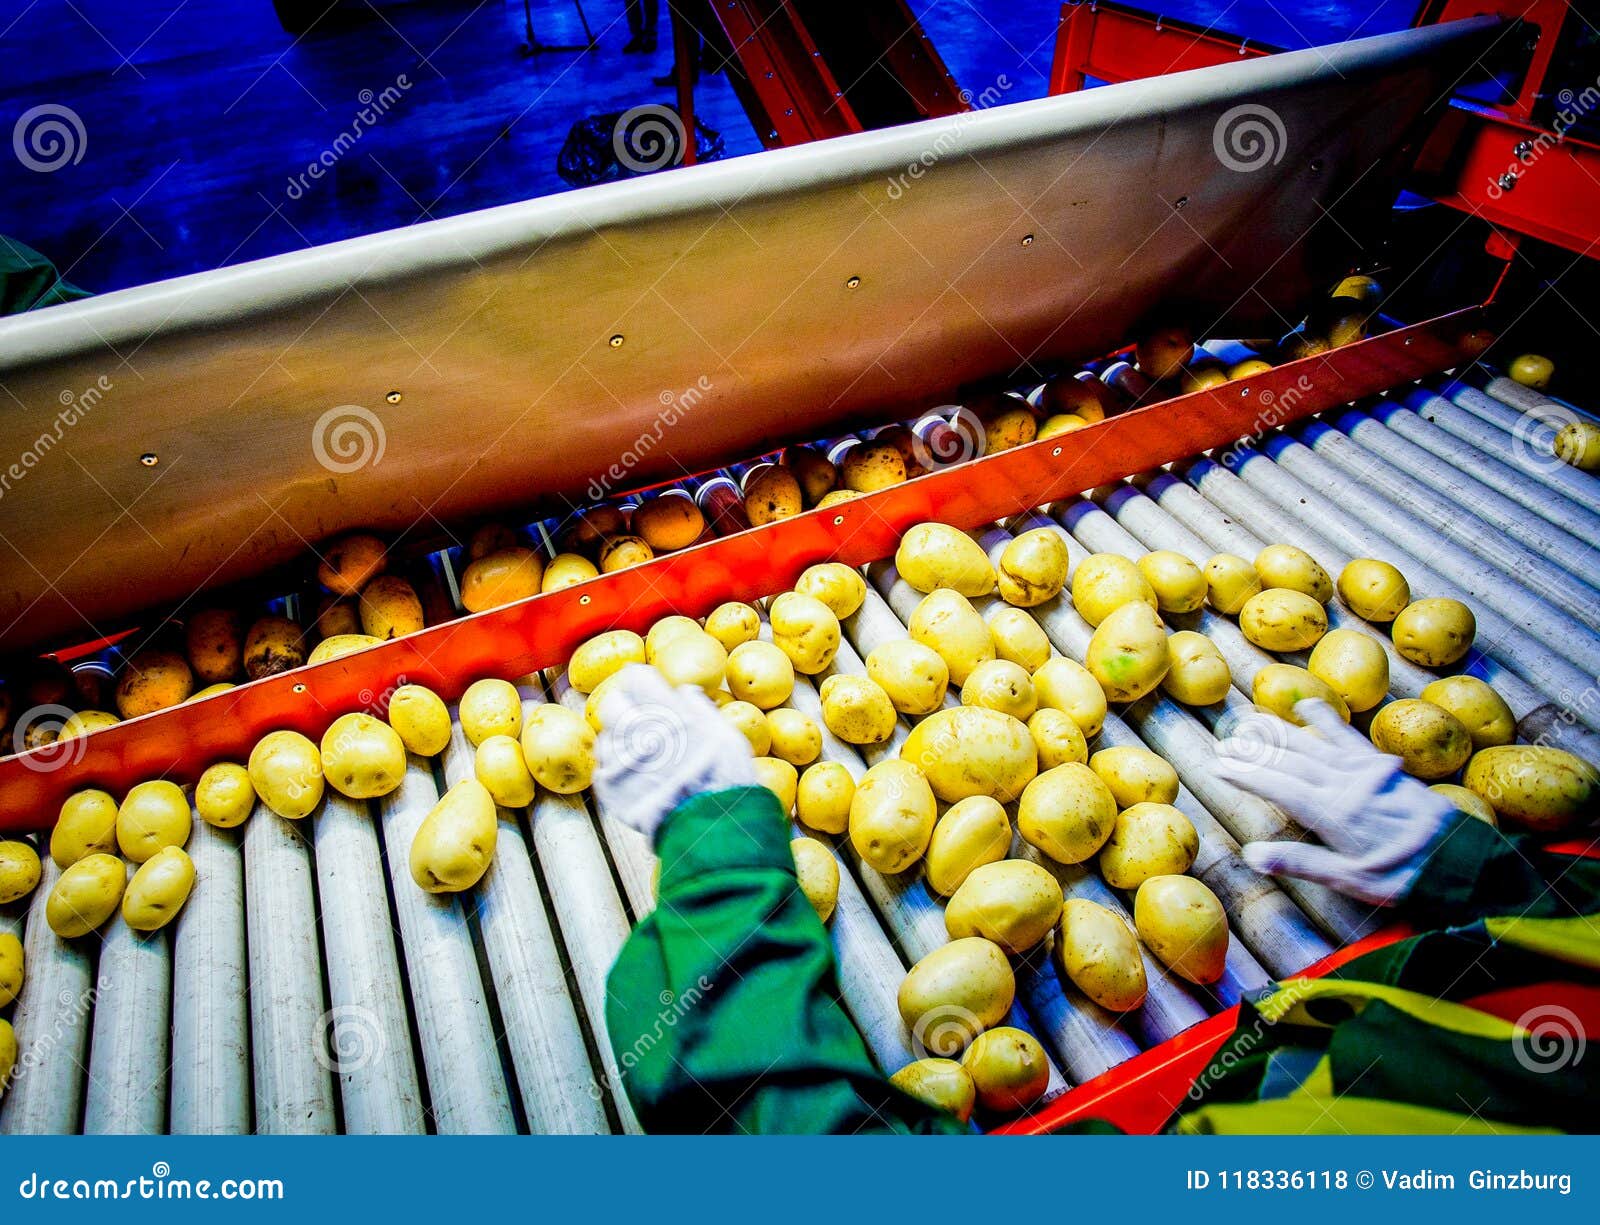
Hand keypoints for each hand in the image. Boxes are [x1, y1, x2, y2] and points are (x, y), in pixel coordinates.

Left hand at [594, 664, 756, 840]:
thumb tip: (684, 691)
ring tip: (642, 755)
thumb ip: (700, 708)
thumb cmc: (725, 778)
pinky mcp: (610, 788)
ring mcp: (619, 760)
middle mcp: (636, 731)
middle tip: (641, 719)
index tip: (647, 685)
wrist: (710, 827)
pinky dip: (616, 769)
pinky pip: (603, 768)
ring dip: (621, 741)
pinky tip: (635, 777)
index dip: (642, 680)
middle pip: (612, 702)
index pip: (636, 677)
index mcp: (665, 712)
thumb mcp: (725, 734)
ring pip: (607, 737)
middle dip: (625, 705)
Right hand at [1213, 699, 1457, 905]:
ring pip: (1312, 746)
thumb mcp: (1352, 880)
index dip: (1245, 775)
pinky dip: (1327, 721)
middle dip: (1253, 753)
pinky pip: (1348, 738)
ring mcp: (1363, 771)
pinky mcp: (1381, 767)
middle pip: (1289, 762)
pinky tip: (1309, 708)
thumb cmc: (1404, 876)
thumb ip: (1301, 864)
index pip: (1277, 787)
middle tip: (1223, 745)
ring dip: (1278, 735)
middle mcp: (1343, 784)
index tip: (1217, 766)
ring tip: (1248, 725)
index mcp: (1331, 813)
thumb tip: (1252, 855)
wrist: (1461, 857)